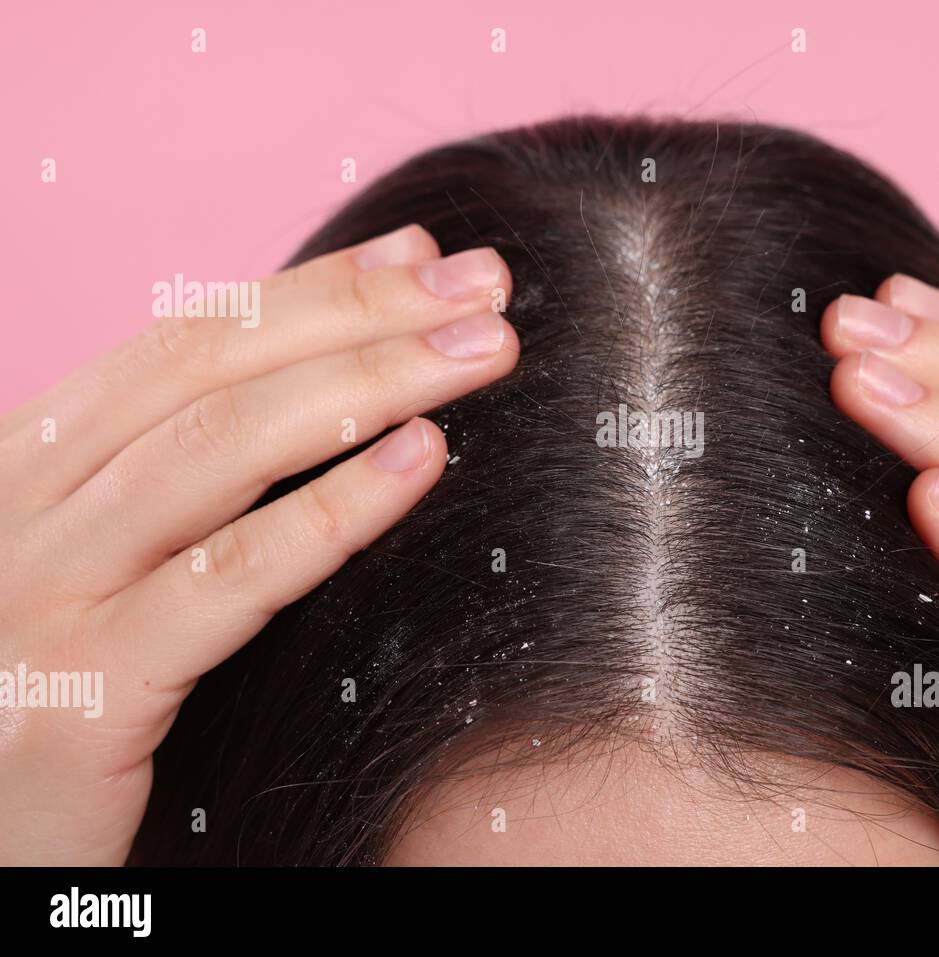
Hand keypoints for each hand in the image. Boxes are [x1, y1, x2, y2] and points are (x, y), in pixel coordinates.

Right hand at [0, 225, 517, 863]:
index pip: (191, 338)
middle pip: (213, 370)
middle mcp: (22, 505)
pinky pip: (227, 580)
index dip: (319, 288)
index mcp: (35, 460)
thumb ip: (197, 473)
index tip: (430, 257)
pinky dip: (333, 511)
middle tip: (484, 286)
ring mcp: (40, 593)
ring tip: (483, 353)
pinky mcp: (80, 692)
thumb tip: (343, 370)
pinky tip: (420, 459)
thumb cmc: (58, 691)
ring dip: (370, 384)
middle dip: (363, 315)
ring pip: (222, 450)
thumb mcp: (109, 561)